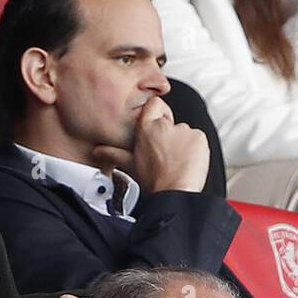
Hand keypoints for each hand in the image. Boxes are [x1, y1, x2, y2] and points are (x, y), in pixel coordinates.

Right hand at [91, 96, 209, 194]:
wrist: (174, 193)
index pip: (154, 104)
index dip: (157, 115)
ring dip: (183, 144)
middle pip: (170, 124)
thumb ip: (114, 154)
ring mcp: (184, 130)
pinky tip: (187, 162)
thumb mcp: (130, 165)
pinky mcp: (199, 137)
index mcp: (146, 128)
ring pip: (184, 133)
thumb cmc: (153, 181)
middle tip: (166, 157)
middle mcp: (164, 125)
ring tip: (176, 162)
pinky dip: (195, 149)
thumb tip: (98, 151)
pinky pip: (197, 139)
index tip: (158, 129)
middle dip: (169, 137)